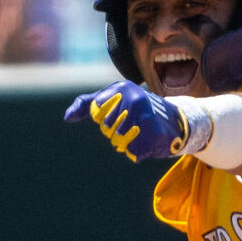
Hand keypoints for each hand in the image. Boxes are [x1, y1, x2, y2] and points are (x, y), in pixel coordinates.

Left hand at [65, 79, 184, 160]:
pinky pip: (134, 152)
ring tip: (142, 133)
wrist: (175, 121)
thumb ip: (87, 105)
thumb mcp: (112, 101)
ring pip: (120, 142)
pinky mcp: (155, 134)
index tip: (121, 114)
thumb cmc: (137, 110)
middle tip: (134, 125)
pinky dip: (139, 152)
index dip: (106, 120)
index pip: (97, 114)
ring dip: (128, 143)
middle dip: (118, 133)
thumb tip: (67, 117)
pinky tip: (149, 142)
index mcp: (121, 88)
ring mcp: (146, 116)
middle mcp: (134, 99)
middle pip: (108, 130)